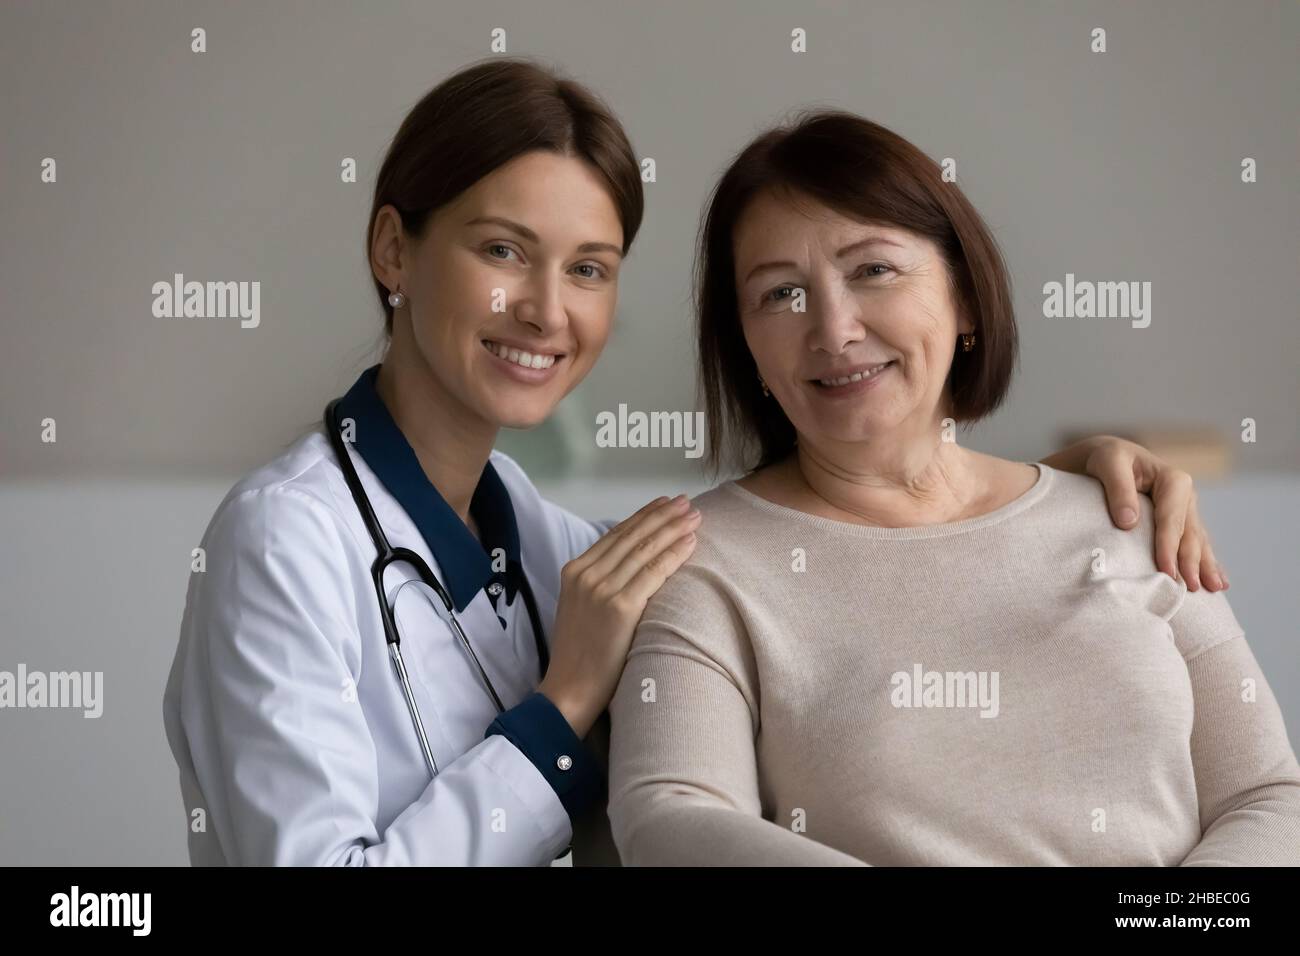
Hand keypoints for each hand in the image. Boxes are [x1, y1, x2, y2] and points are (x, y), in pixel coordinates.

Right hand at [538, 495, 700, 736]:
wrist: (569, 689)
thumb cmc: (580, 654)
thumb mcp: (580, 607)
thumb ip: (599, 582)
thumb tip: (631, 565)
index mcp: (574, 571)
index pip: (615, 534)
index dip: (643, 516)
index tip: (664, 503)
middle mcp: (586, 574)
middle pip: (633, 536)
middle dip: (662, 515)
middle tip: (686, 501)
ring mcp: (602, 589)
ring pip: (646, 549)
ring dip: (673, 528)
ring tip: (694, 515)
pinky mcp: (620, 607)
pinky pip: (654, 572)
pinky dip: (675, 553)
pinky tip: (691, 541)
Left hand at [1042, 436, 1226, 591]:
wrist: (1110, 458)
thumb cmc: (1108, 459)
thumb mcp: (1108, 463)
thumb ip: (1118, 489)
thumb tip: (1129, 522)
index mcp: (1173, 479)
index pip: (1171, 518)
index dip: (1169, 546)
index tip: (1166, 571)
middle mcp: (1185, 496)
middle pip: (1189, 533)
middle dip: (1192, 562)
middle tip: (1190, 588)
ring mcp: (1185, 510)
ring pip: (1198, 541)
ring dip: (1206, 566)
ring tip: (1214, 589)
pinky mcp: (1180, 521)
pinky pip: (1196, 544)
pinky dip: (1206, 562)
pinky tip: (1217, 581)